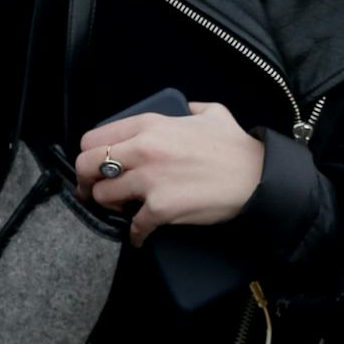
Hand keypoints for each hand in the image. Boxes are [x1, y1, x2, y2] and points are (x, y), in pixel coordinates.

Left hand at [75, 102, 264, 246]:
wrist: (257, 178)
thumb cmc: (236, 147)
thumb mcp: (211, 113)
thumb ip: (190, 108)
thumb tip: (185, 107)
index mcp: (150, 125)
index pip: (95, 137)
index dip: (89, 155)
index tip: (93, 167)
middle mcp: (144, 149)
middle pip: (87, 165)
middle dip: (86, 181)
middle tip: (93, 192)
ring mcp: (150, 180)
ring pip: (103, 196)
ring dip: (110, 207)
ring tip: (123, 211)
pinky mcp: (160, 208)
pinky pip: (133, 227)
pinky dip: (135, 235)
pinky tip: (141, 236)